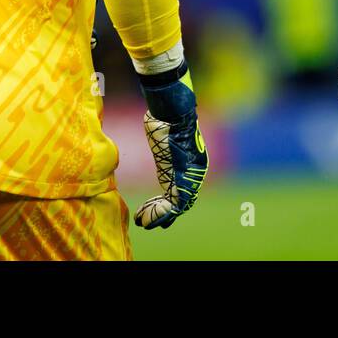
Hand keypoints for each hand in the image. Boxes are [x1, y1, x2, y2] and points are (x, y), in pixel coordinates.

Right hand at [133, 68, 207, 228]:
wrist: (172, 114)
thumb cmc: (165, 118)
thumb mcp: (162, 129)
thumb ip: (161, 135)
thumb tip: (153, 120)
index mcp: (192, 163)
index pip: (181, 189)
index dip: (163, 202)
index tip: (147, 207)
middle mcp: (194, 173)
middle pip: (181, 201)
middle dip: (161, 212)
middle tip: (144, 220)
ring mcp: (191, 178)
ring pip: (178, 206)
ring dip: (157, 216)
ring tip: (142, 222)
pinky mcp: (185, 181)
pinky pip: (175, 205)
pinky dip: (158, 214)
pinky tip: (144, 218)